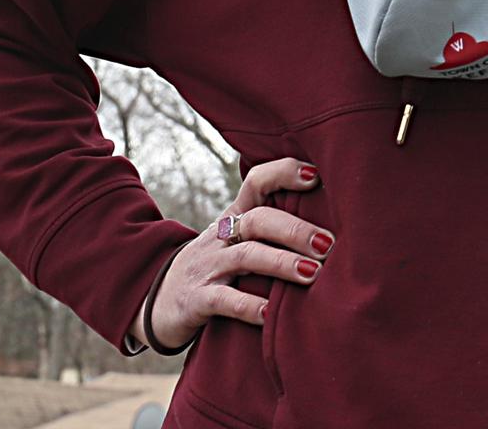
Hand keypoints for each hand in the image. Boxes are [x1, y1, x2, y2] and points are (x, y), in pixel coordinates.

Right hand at [143, 158, 329, 351]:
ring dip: (282, 263)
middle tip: (329, 244)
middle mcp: (221, 236)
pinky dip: (249, 306)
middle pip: (258, 220)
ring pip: (246, 256)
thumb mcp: (236, 242)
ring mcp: (207, 267)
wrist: (156, 301)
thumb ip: (272, 230)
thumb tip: (332, 225)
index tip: (317, 176)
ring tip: (313, 273)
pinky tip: (271, 313)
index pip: (257, 182)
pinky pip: (224, 301)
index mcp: (234, 218)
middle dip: (295, 229)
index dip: (284, 173)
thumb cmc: (215, 268)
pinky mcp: (196, 300)